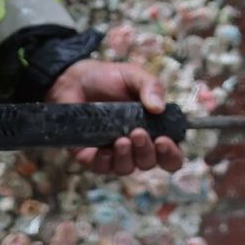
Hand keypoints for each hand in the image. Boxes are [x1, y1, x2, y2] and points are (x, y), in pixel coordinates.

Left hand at [46, 59, 185, 176]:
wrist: (74, 79)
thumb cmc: (108, 78)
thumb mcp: (133, 76)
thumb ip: (151, 86)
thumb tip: (160, 108)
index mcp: (153, 129)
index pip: (170, 154)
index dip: (170, 154)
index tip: (163, 140)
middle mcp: (136, 146)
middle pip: (149, 163)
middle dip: (146, 151)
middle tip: (138, 133)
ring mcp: (114, 153)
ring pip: (127, 168)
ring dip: (127, 157)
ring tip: (121, 140)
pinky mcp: (92, 157)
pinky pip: (102, 168)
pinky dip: (105, 160)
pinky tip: (103, 148)